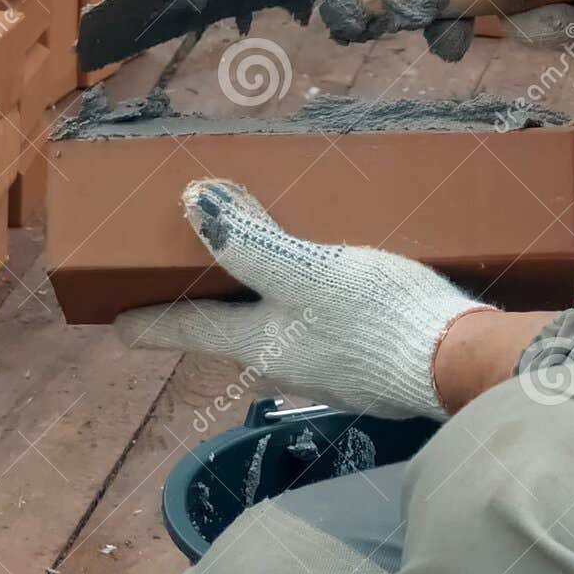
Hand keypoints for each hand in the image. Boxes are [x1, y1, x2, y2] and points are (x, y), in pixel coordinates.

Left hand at [113, 179, 493, 420]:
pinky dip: (309, 306)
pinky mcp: (365, 365)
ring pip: (276, 330)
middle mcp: (281, 363)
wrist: (458, 365)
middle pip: (230, 329)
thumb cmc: (375, 320)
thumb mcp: (307, 270)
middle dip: (211, 302)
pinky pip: (320, 330)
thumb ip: (249, 241)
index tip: (116, 324)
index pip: (186, 329)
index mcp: (256, 342)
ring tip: (264, 266)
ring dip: (263, 302)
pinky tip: (333, 285)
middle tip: (195, 275)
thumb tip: (192, 204)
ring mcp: (325, 369)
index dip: (148, 321)